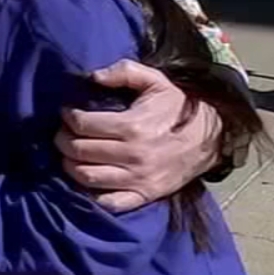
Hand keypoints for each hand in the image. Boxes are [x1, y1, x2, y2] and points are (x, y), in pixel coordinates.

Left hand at [56, 60, 223, 212]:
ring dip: (70, 165)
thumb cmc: (177, 107)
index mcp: (132, 126)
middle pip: (79, 151)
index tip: (67, 112)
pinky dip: (92, 194)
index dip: (68, 117)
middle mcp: (133, 155)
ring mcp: (138, 179)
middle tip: (62, 133)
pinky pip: (109, 203)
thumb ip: (124, 71)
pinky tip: (87, 179)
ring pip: (87, 177)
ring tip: (69, 154)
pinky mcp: (144, 195)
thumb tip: (93, 76)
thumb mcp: (156, 81)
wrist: (211, 137)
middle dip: (63, 140)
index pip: (83, 125)